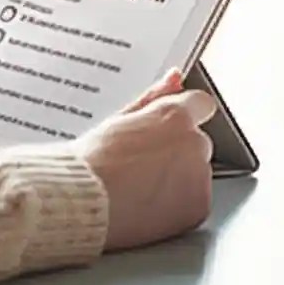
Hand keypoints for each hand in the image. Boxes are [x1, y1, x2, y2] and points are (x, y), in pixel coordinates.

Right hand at [80, 69, 217, 250]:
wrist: (82, 204)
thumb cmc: (91, 164)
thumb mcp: (120, 120)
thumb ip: (154, 97)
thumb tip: (174, 78)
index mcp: (175, 116)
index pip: (201, 105)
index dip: (182, 119)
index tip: (166, 133)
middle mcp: (194, 143)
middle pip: (196, 144)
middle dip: (176, 154)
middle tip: (141, 167)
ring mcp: (199, 177)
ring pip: (196, 174)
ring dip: (178, 181)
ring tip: (140, 189)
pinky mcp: (198, 206)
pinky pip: (195, 202)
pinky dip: (179, 206)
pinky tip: (149, 206)